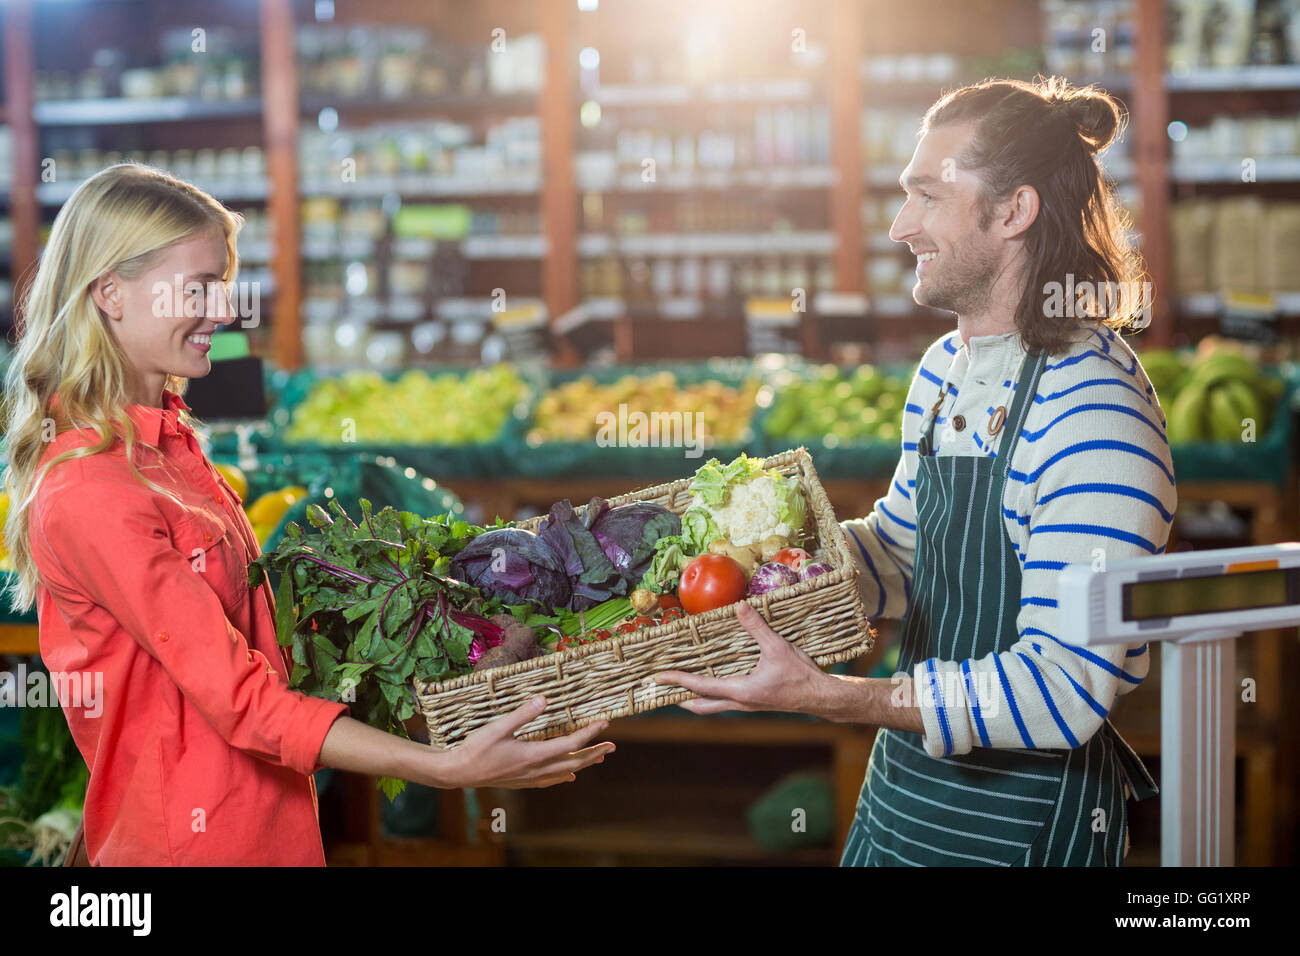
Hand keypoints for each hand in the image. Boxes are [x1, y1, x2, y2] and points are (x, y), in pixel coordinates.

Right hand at [440, 696, 614, 788]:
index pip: (571, 744)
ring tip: (597, 759)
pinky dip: (563, 775)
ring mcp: (530, 778)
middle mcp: (536, 769)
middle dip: (594, 753)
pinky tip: (567, 775)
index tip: (604, 723)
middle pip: (574, 762)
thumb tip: (544, 700)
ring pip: (564, 772)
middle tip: (612, 746)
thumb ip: (523, 714)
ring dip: (583, 764)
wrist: (459, 773)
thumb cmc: (477, 748)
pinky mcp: (522, 782)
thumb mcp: (499, 727)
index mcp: (534, 755)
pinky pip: (550, 779)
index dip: (589, 734)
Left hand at [654, 603, 827, 715]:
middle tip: (664, 688)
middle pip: (702, 704)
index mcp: (741, 691)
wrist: (821, 697)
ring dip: (696, 697)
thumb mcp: (778, 648)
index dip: (679, 679)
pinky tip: (715, 683)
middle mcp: (740, 702)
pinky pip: (726, 701)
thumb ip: (757, 627)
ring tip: (682, 687)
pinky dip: (713, 694)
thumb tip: (740, 606)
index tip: (660, 676)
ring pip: (714, 706)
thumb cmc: (800, 675)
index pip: (702, 685)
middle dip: (682, 697)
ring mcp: (748, 705)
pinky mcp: (756, 703)